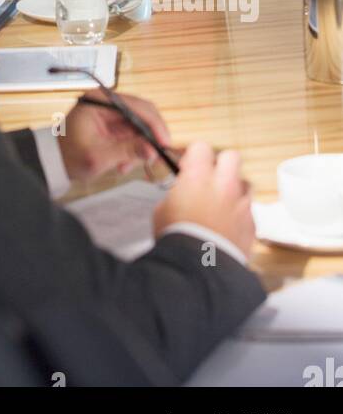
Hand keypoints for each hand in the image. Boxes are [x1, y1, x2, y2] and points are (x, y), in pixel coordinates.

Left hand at [59, 93, 172, 183]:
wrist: (54, 162)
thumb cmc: (69, 157)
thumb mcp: (98, 157)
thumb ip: (126, 151)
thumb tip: (153, 150)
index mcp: (100, 100)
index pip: (137, 106)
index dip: (154, 124)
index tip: (164, 144)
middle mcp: (107, 102)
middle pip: (142, 115)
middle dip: (149, 138)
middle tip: (154, 157)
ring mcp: (110, 113)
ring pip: (140, 127)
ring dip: (139, 148)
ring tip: (125, 166)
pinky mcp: (113, 125)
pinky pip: (132, 136)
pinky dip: (133, 150)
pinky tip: (122, 165)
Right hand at [153, 141, 255, 258]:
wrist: (200, 266)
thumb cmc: (177, 237)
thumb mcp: (162, 210)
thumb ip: (176, 195)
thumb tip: (180, 195)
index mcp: (198, 176)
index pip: (201, 147)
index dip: (194, 155)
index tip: (187, 166)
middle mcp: (224, 185)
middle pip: (231, 156)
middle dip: (221, 163)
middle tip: (210, 177)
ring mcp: (241, 203)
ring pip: (244, 183)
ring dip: (234, 189)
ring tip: (221, 203)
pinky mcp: (252, 224)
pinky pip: (248, 210)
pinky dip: (240, 214)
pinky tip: (228, 225)